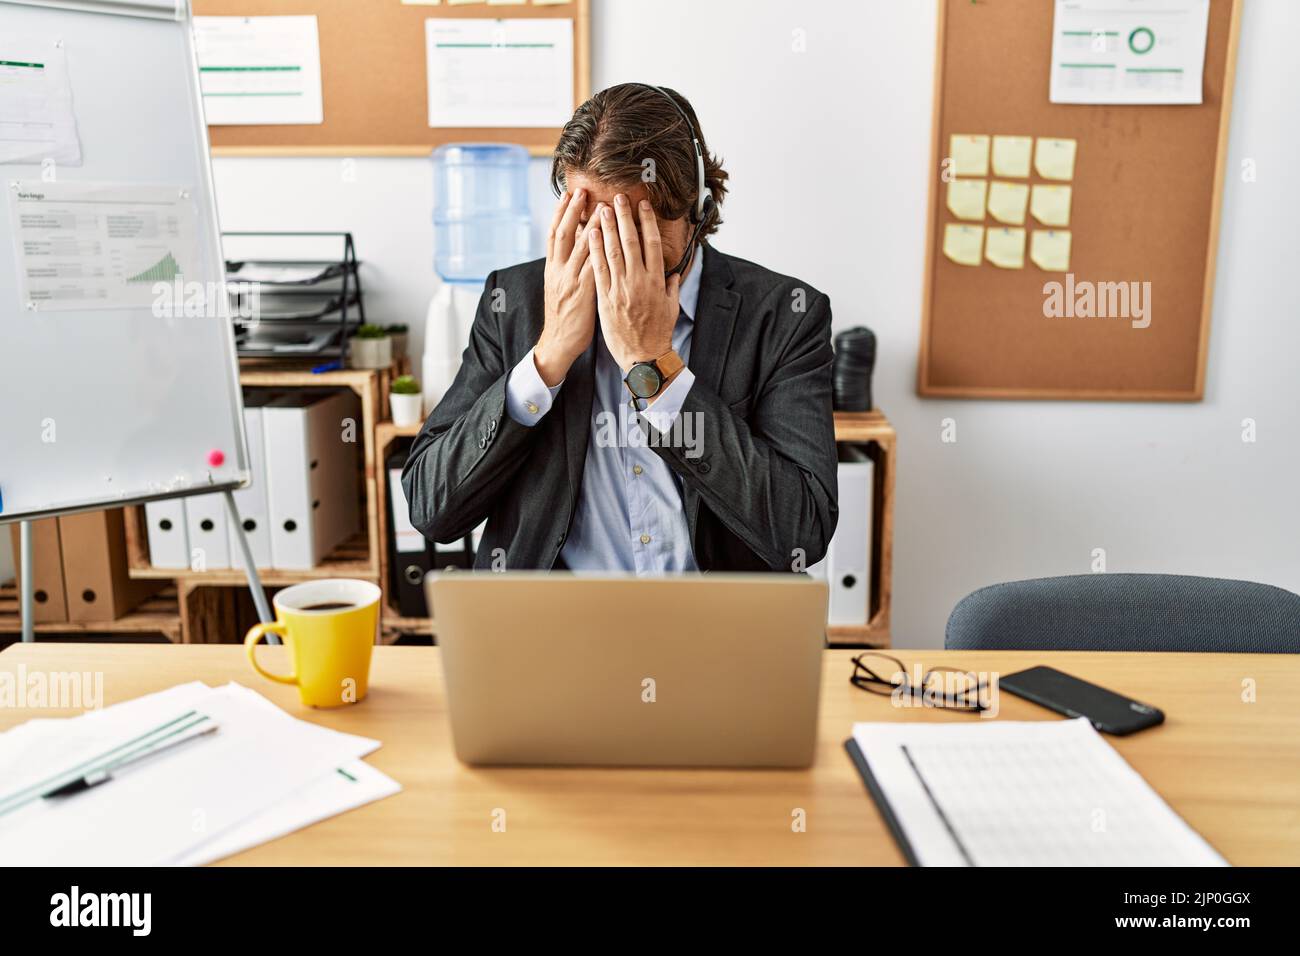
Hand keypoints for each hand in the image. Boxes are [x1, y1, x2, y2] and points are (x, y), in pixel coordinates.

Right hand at [535, 188, 594, 386]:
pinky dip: (600, 251)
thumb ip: (568, 268)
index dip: (560, 213)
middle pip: (563, 234)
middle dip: (572, 211)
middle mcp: (558, 271)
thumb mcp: (561, 288)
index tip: (568, 194)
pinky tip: (609, 239)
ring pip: (579, 248)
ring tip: (602, 206)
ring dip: (591, 225)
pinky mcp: (583, 294)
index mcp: (552, 269)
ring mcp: (569, 282)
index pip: (554, 234)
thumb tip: (578, 247)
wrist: (559, 343)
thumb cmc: (565, 316)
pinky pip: (593, 267)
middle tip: (582, 190)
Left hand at [588, 194, 680, 372]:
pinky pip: (598, 269)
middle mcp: (639, 281)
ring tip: (601, 208)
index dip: (647, 222)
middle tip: (617, 197)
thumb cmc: (658, 333)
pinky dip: (594, 250)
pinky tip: (590, 234)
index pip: (652, 244)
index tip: (642, 205)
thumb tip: (672, 274)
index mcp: (657, 281)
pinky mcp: (605, 299)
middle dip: (624, 217)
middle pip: (630, 242)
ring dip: (606, 227)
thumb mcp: (671, 307)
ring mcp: (621, 289)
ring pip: (612, 251)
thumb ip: (670, 287)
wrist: (643, 356)